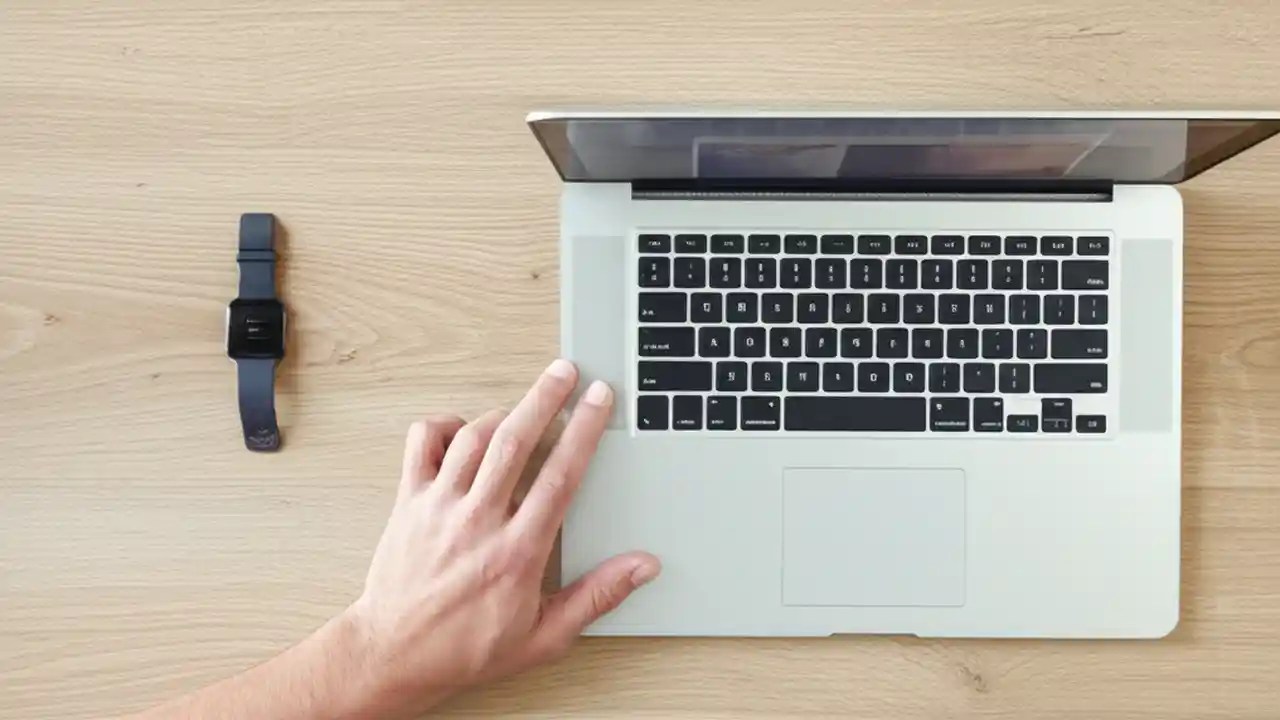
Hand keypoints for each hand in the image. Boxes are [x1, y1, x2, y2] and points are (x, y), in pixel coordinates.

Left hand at [347, 359, 659, 717]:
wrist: (393, 655)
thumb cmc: (466, 648)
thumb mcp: (544, 637)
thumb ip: (597, 596)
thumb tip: (641, 567)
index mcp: (517, 553)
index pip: (559, 476)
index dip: (584, 431)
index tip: (599, 400)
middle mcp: (478, 522)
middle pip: (515, 442)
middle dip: (545, 398)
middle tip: (566, 371)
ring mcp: (439, 508)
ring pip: (473, 438)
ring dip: (504, 411)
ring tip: (528, 401)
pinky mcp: (409, 502)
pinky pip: (423, 445)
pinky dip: (445, 425)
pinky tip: (465, 429)